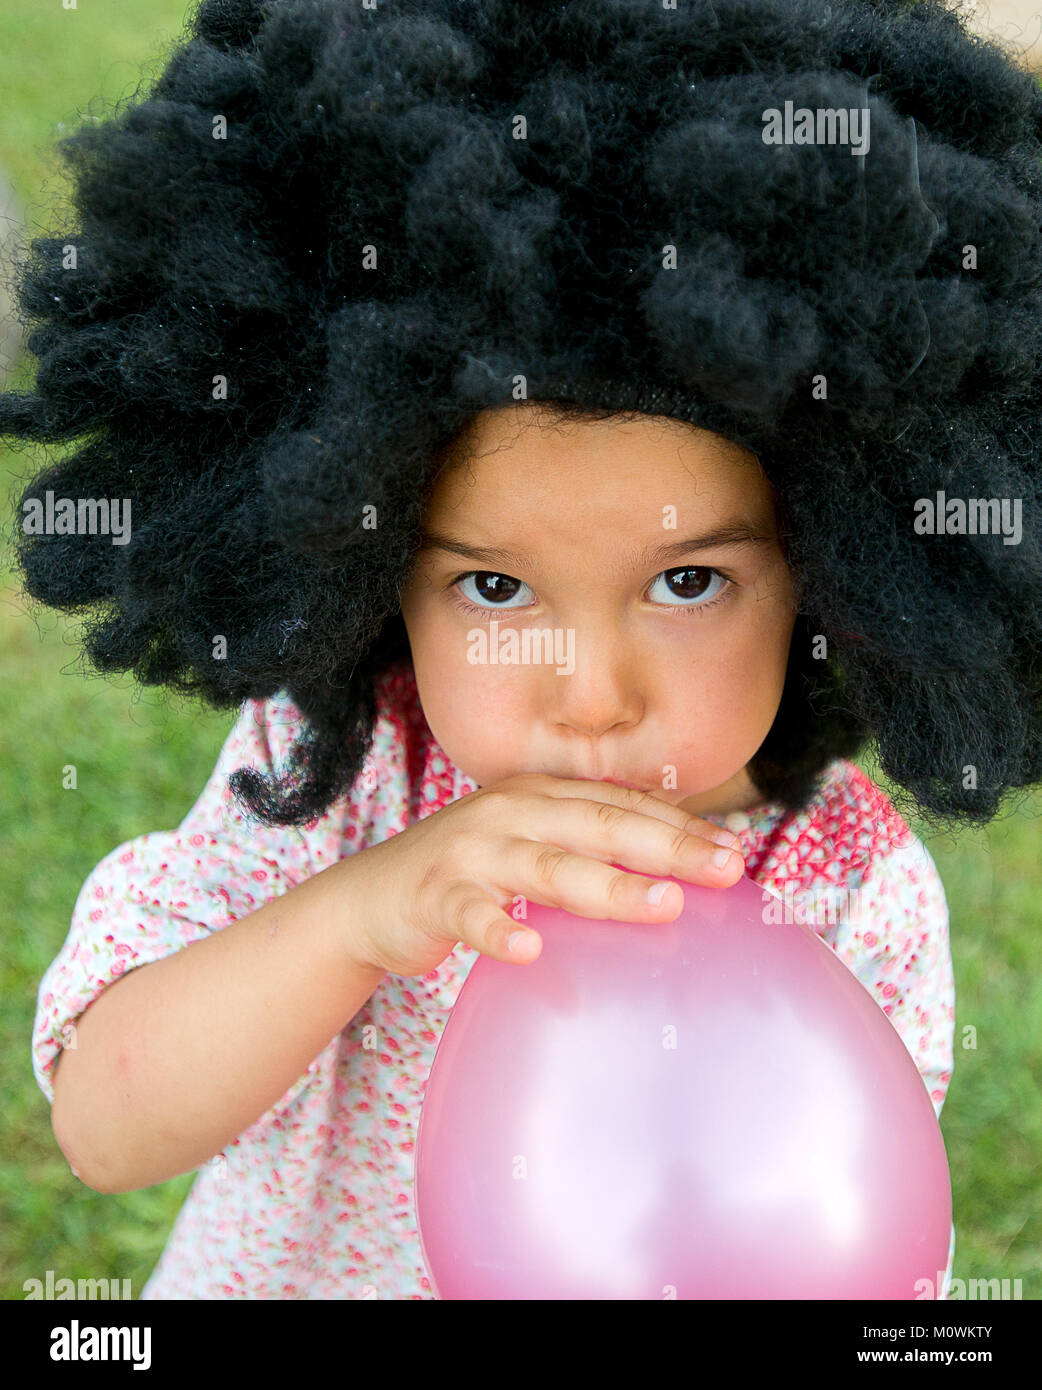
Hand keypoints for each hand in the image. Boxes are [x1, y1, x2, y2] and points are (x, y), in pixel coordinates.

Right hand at [343, 772, 744, 977]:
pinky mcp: (436, 895)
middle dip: (666, 847)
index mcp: (539, 796)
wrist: (369, 898)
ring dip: (607, 886)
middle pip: (599, 826)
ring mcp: (471, 852)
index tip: (733, 851)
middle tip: (723, 870)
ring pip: (548, 868)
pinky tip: (529, 951)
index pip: (622, 805)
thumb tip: (669, 866)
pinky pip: (471, 916)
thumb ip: (584, 846)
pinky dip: (498, 932)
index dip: (679, 826)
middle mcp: (510, 812)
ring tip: (661, 906)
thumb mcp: (528, 845)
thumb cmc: (466, 873)